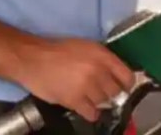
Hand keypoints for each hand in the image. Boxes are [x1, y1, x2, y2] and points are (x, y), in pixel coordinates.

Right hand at [14, 37, 135, 121]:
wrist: (33, 59)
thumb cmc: (58, 51)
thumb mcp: (85, 47)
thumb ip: (102, 59)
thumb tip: (116, 75)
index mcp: (101, 54)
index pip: (127, 75)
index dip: (126, 84)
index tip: (123, 88)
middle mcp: (97, 70)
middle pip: (116, 92)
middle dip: (109, 94)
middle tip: (99, 92)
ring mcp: (87, 86)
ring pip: (104, 103)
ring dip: (97, 102)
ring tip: (86, 97)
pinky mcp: (75, 100)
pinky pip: (92, 113)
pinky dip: (89, 112)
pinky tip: (83, 106)